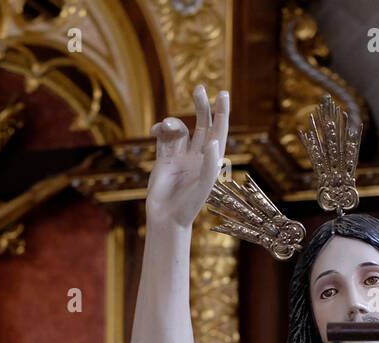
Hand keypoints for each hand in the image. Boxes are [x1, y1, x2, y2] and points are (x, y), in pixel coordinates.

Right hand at [145, 85, 227, 229]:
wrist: (167, 218)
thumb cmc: (189, 206)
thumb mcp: (203, 186)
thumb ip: (209, 164)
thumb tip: (212, 140)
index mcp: (211, 160)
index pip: (219, 131)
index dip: (222, 112)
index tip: (222, 93)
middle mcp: (197, 156)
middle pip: (202, 124)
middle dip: (202, 106)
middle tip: (199, 88)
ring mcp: (180, 156)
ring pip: (180, 129)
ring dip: (173, 122)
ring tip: (166, 127)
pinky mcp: (164, 159)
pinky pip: (164, 138)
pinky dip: (160, 129)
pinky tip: (156, 130)